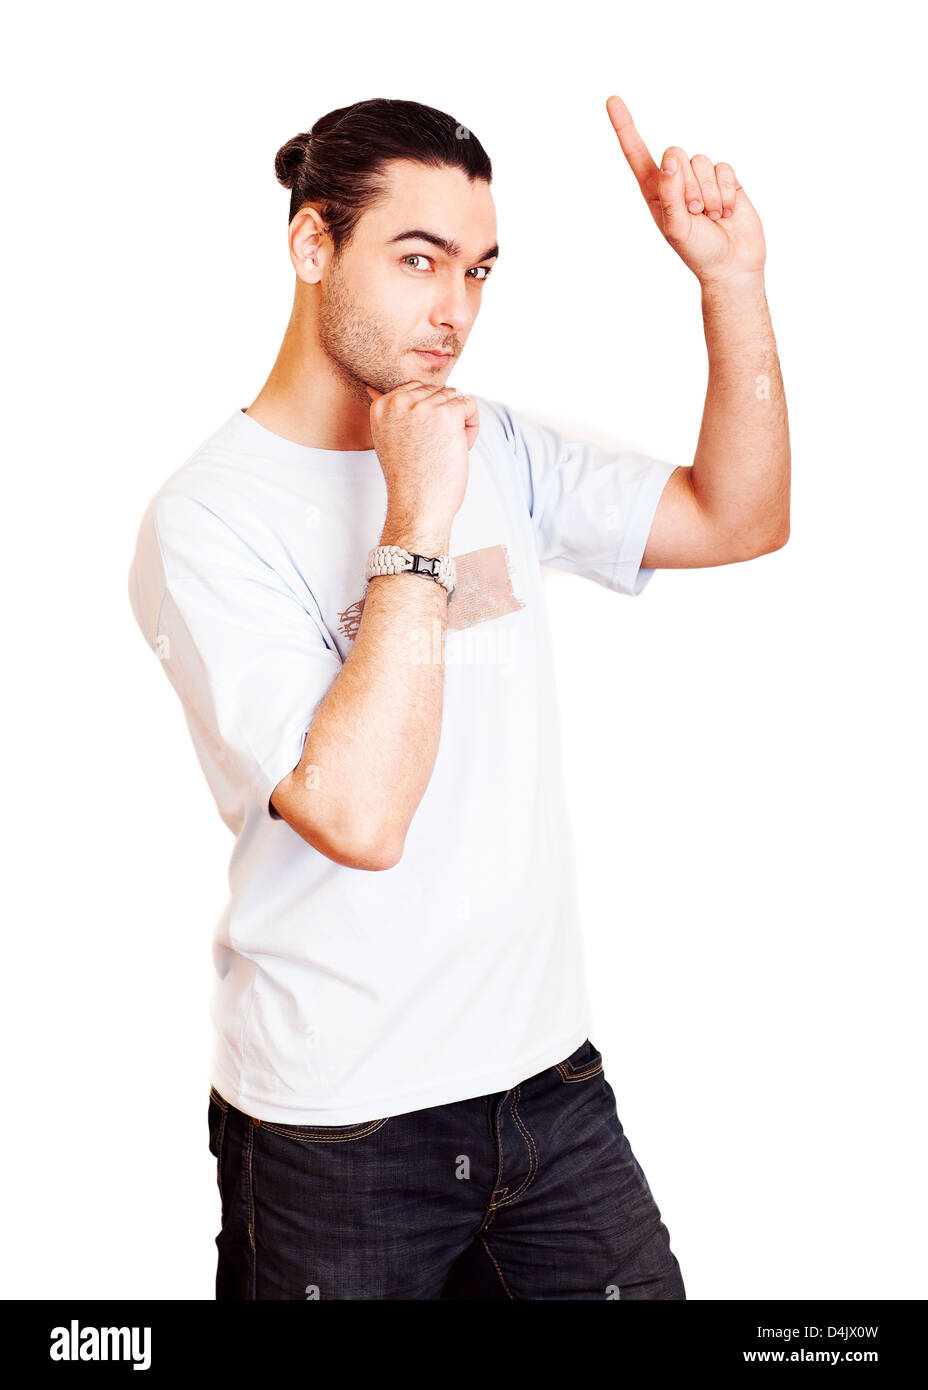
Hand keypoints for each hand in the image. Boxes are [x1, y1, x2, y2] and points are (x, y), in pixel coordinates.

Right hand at [364, 381, 478, 534]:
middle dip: (445, 415)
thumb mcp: (388, 439)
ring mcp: (422, 407)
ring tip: (448, 448)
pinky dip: (472, 425)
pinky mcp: (446, 414)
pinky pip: (469, 404)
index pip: (417, 389)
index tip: (423, 441)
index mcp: (381, 407)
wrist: (417, 506)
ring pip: (455, 396)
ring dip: (459, 422)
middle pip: (437, 390)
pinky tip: (461, 447)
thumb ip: (387, 414)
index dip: (428, 414)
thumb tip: (372, 389)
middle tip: (437, 447)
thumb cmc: (408, 479)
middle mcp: (398, 402)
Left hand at [606, 94, 765, 285]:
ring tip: (712, 216)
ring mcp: (701, 178)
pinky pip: (724, 167)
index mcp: (655, 191)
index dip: (625, 127)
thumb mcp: (675, 228)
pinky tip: (727, 211)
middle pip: (676, 153)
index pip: (636, 154)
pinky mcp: (725, 178)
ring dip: (709, 193)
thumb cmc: (699, 252)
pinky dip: (726, 191)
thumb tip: (669, 158)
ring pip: (702, 161)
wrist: (732, 265)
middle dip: (688, 185)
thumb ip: (669, 193)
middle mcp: (676, 180)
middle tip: (695, 213)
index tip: (612, 99)